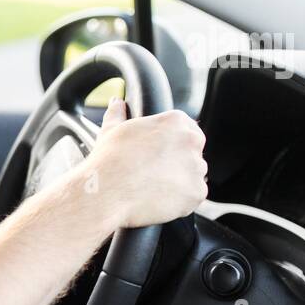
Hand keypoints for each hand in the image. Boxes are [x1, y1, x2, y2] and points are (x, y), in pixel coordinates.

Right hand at [86, 97, 207, 228]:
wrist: (107, 193)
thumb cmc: (108, 161)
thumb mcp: (111, 131)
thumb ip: (118, 114)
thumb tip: (116, 103)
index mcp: (174, 122)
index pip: (187, 129)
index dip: (172, 143)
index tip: (159, 154)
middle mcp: (190, 141)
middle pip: (193, 152)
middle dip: (178, 162)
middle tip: (153, 172)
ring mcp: (196, 168)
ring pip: (194, 175)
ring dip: (180, 182)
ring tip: (152, 188)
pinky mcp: (197, 192)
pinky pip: (193, 197)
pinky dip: (180, 201)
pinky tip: (158, 199)